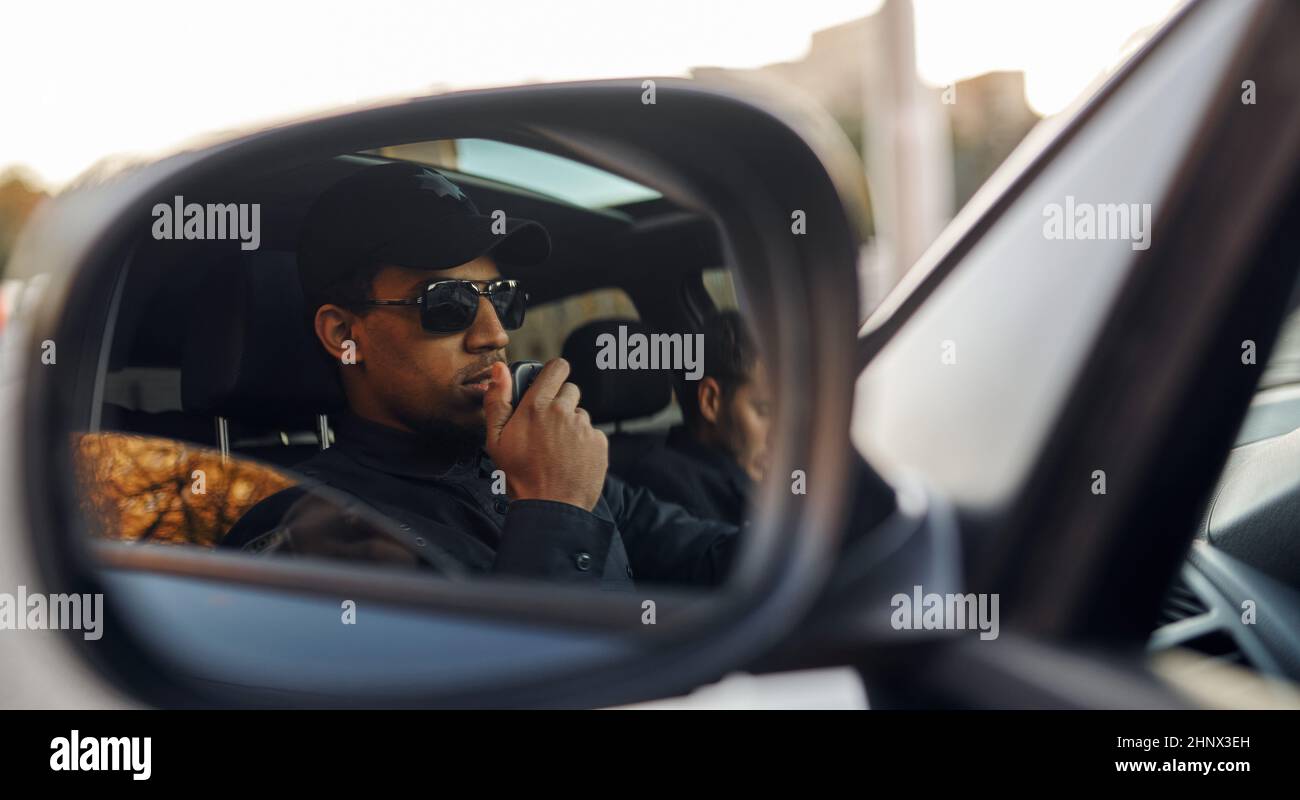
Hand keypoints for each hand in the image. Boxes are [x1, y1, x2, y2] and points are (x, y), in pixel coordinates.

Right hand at [483, 358, 606, 511]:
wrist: (550, 508)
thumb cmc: (520, 476)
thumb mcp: (496, 439)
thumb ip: (497, 401)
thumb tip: (499, 369)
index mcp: (536, 406)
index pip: (557, 368)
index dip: (554, 373)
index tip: (550, 382)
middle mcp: (563, 411)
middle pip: (570, 391)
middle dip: (560, 403)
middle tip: (547, 428)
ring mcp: (583, 427)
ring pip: (580, 414)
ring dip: (571, 425)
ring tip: (557, 449)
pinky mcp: (599, 443)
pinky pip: (592, 433)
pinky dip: (584, 443)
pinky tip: (571, 459)